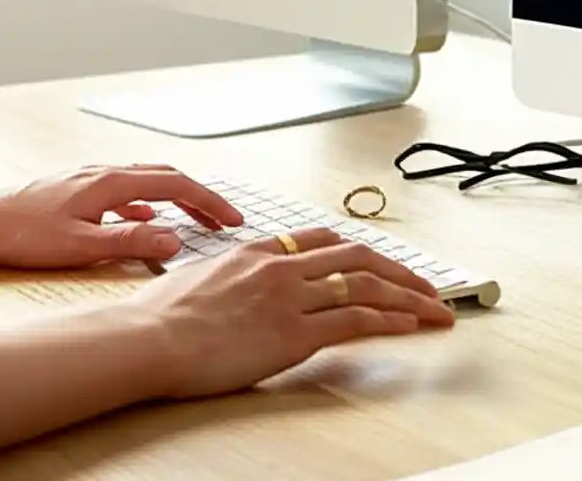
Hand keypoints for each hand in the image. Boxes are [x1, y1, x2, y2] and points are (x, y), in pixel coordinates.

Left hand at [0, 164, 243, 268]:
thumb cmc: (19, 234)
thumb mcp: (81, 247)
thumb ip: (131, 244)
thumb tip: (175, 241)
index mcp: (111, 183)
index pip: (177, 185)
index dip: (210, 202)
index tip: (234, 221)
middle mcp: (104, 174)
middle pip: (167, 178)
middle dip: (201, 198)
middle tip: (225, 222)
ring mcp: (89, 181)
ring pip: (147, 183)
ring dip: (176, 200)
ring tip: (194, 221)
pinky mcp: (76, 193)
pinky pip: (125, 192)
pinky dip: (147, 204)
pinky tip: (144, 221)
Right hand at [124, 227, 455, 398]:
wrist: (145, 340)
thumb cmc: (157, 318)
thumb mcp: (196, 280)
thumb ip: (228, 278)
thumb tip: (232, 288)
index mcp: (256, 251)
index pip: (322, 240)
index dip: (359, 251)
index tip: (380, 263)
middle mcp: (280, 267)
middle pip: (357, 255)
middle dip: (399, 270)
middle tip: (427, 285)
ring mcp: (289, 298)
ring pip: (365, 284)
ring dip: (408, 296)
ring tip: (435, 308)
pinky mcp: (293, 334)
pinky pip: (354, 322)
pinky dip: (388, 321)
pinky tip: (409, 325)